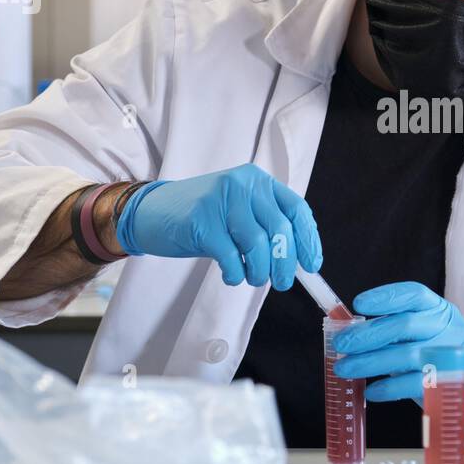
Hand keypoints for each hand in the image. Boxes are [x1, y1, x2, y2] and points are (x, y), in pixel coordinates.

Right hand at [115, 164, 322, 289]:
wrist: (151, 211)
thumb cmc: (202, 217)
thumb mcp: (239, 212)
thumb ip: (266, 226)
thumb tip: (297, 259)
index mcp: (258, 181)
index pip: (296, 209)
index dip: (307, 240)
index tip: (312, 265)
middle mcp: (243, 185)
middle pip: (279, 229)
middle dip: (285, 262)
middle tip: (282, 282)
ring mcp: (221, 200)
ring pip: (257, 244)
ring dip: (259, 271)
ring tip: (252, 278)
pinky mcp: (201, 221)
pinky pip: (230, 256)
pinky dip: (235, 273)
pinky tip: (231, 275)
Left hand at [332, 282, 463, 444]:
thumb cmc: (439, 360)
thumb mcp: (424, 336)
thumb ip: (395, 329)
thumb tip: (349, 329)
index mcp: (442, 311)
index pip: (415, 295)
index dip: (386, 297)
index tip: (358, 304)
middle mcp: (450, 330)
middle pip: (406, 324)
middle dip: (368, 334)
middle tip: (341, 344)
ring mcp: (452, 358)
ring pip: (406, 355)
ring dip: (370, 361)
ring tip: (345, 368)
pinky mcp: (448, 385)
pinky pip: (413, 384)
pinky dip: (388, 387)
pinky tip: (371, 390)